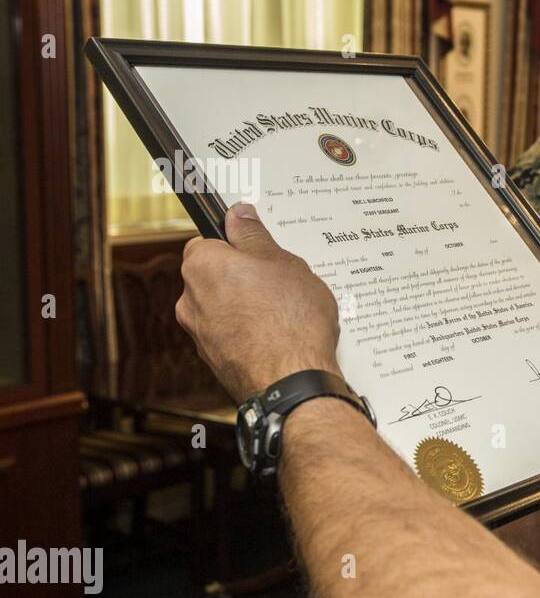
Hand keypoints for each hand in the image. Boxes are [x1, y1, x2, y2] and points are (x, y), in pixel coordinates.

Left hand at [176, 203, 342, 401]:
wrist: (291, 382)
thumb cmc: (289, 320)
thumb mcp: (282, 262)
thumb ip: (254, 236)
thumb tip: (238, 215)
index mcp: (203, 266)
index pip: (208, 241)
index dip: (237, 244)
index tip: (258, 250)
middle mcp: (191, 299)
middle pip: (216, 276)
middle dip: (244, 277)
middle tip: (280, 282)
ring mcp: (200, 334)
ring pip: (224, 308)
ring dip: (247, 307)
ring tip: (285, 314)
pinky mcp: (215, 361)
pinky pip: (232, 335)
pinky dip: (250, 333)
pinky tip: (279, 338)